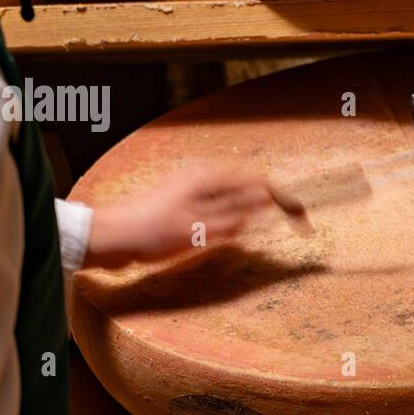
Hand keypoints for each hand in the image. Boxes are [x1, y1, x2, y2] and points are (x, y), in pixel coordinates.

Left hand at [82, 165, 274, 268]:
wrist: (109, 237)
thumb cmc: (151, 232)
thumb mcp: (200, 228)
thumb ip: (236, 215)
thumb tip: (267, 202)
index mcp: (210, 177)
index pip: (262, 182)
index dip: (287, 201)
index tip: (304, 224)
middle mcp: (204, 177)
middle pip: (251, 186)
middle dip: (273, 205)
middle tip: (293, 227)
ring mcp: (194, 189)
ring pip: (236, 198)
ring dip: (252, 214)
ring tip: (262, 231)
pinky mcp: (186, 203)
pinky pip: (220, 208)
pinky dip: (233, 220)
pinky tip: (229, 235)